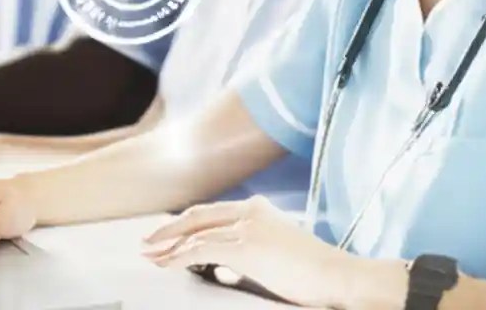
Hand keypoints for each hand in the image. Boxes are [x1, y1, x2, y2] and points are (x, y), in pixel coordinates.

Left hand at [141, 197, 356, 307]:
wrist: (337, 276)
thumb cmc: (314, 272)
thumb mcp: (277, 254)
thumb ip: (248, 254)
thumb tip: (223, 268)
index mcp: (258, 208)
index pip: (212, 213)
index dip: (185, 224)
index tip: (168, 234)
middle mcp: (250, 211)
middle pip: (197, 217)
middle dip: (169, 230)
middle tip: (148, 242)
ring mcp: (247, 227)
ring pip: (195, 233)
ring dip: (169, 246)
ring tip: (151, 256)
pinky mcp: (246, 246)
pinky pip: (201, 249)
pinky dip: (179, 256)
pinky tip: (168, 263)